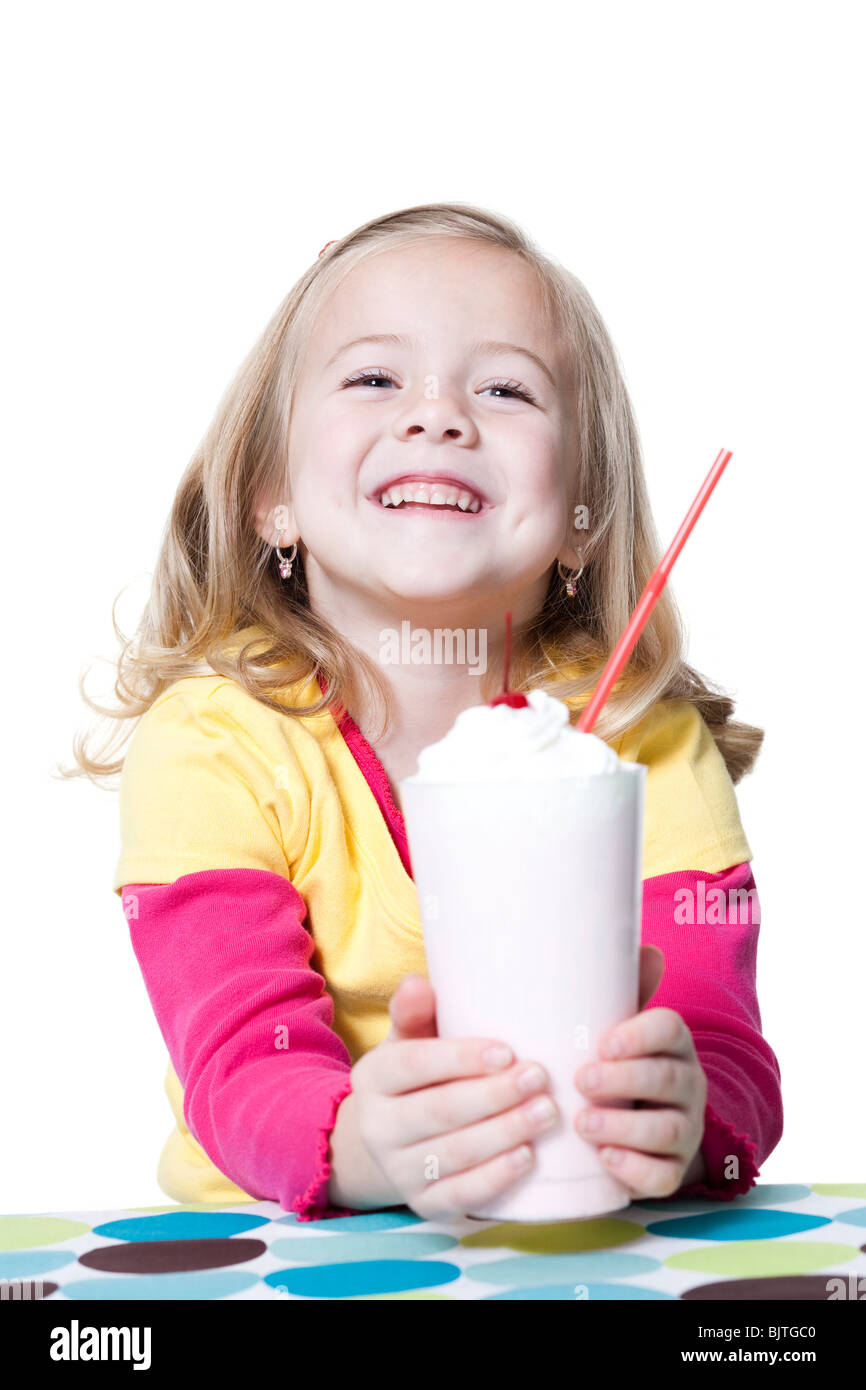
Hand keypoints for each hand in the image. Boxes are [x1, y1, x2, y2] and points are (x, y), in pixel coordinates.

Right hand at [350, 973, 562, 1220]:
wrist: (387, 1140)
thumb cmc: (416, 1076)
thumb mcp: (408, 1040)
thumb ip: (415, 1012)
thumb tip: (418, 982)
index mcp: (374, 1077)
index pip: (415, 1065)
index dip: (461, 1059)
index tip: (507, 1051)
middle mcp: (378, 1126)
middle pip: (438, 1111)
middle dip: (494, 1095)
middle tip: (540, 1078)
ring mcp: (398, 1170)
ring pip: (454, 1153)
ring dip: (504, 1133)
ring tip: (547, 1112)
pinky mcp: (422, 1204)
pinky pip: (460, 1195)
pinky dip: (495, 1178)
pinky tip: (528, 1157)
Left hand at [573, 946, 707, 1197]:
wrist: (642, 1120)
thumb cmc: (620, 1062)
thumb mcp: (620, 1025)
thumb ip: (624, 989)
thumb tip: (646, 948)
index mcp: (673, 1042)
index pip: (670, 1030)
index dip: (640, 1035)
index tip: (604, 1042)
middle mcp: (687, 1084)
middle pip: (666, 1079)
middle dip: (624, 1080)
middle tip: (583, 1080)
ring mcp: (685, 1130)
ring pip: (667, 1130)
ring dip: (624, 1127)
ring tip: (583, 1123)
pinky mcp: (672, 1169)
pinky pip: (663, 1176)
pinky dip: (634, 1169)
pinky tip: (605, 1159)